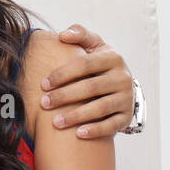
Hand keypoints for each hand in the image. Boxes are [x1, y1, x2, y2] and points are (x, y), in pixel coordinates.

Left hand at [41, 24, 133, 138]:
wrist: (121, 85)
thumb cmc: (99, 64)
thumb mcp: (94, 46)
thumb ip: (80, 35)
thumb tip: (63, 35)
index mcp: (112, 58)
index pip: (85, 64)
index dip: (62, 74)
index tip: (43, 84)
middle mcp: (122, 77)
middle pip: (90, 87)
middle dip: (64, 96)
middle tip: (44, 104)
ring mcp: (126, 98)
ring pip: (100, 108)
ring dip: (76, 116)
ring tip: (55, 122)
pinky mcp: (126, 116)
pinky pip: (111, 125)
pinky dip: (96, 130)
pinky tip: (79, 134)